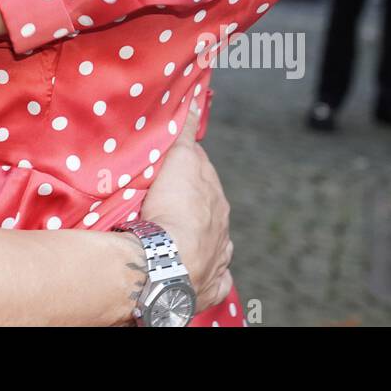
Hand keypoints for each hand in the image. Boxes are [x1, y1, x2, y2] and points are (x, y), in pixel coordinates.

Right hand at [139, 98, 232, 313]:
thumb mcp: (180, 161)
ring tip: (177, 235)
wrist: (168, 263)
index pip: (204, 173)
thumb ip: (188, 135)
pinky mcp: (210, 286)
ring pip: (215, 242)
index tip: (173, 162)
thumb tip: (196, 104)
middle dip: (195, 201)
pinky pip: (216, 278)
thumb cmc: (173, 209)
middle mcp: (223, 228)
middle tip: (168, 197)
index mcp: (217, 199)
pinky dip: (209, 272)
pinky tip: (199, 270)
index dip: (188, 165)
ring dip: (202, 237)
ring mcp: (218, 258)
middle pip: (209, 207)